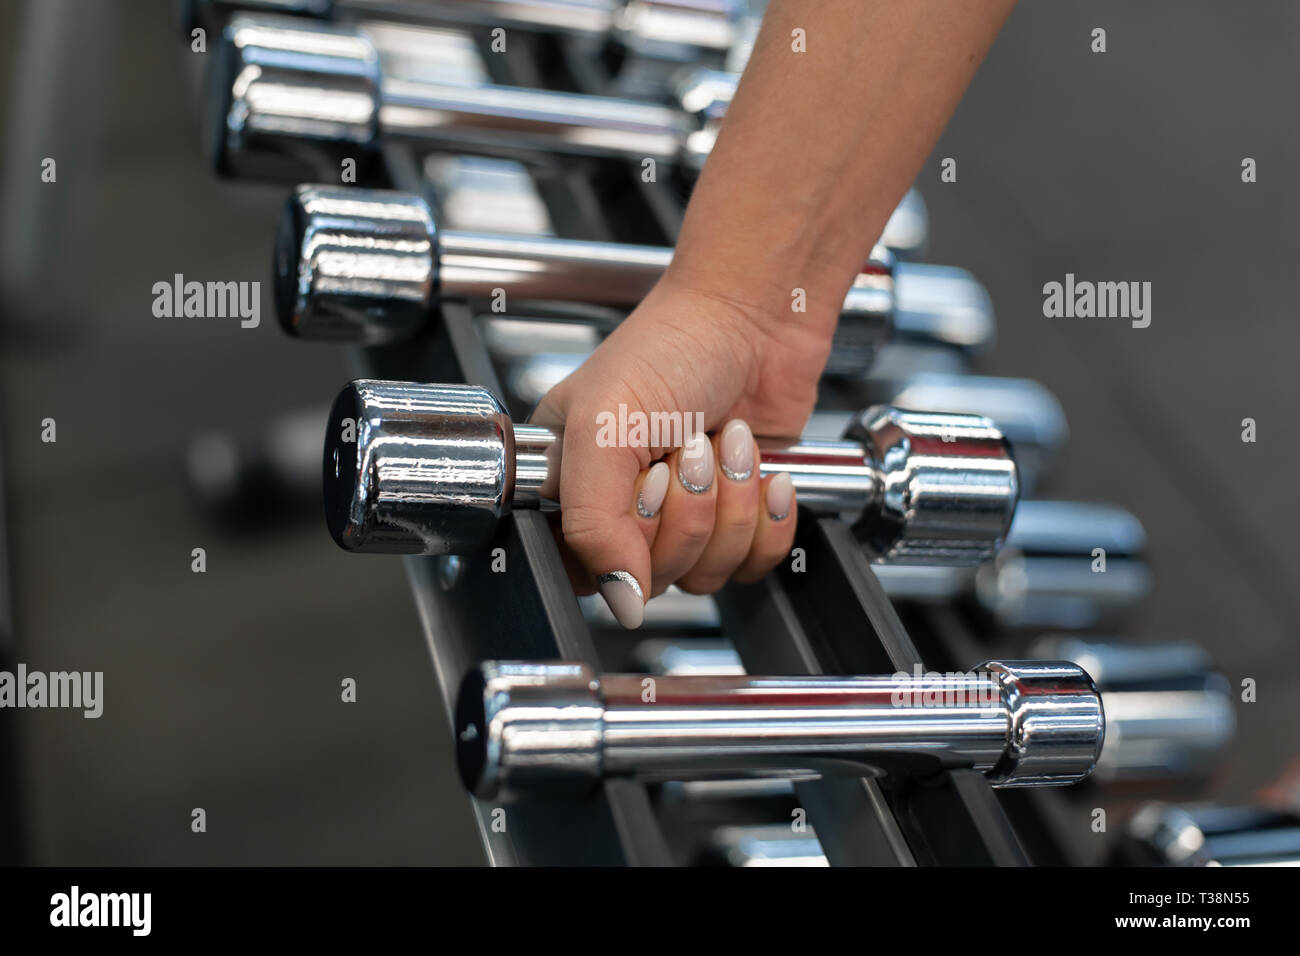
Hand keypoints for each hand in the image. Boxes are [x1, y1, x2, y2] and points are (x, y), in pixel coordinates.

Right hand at [531, 271, 835, 626]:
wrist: (756, 314)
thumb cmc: (672, 343)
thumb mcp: (603, 427)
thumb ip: (594, 523)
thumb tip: (619, 602)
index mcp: (574, 482)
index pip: (587, 567)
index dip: (629, 539)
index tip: (649, 481)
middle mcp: (627, 503)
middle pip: (655, 575)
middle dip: (689, 510)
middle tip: (692, 447)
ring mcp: (687, 511)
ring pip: (708, 571)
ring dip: (732, 505)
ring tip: (727, 442)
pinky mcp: (741, 513)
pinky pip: (755, 562)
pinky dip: (770, 518)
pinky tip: (765, 470)